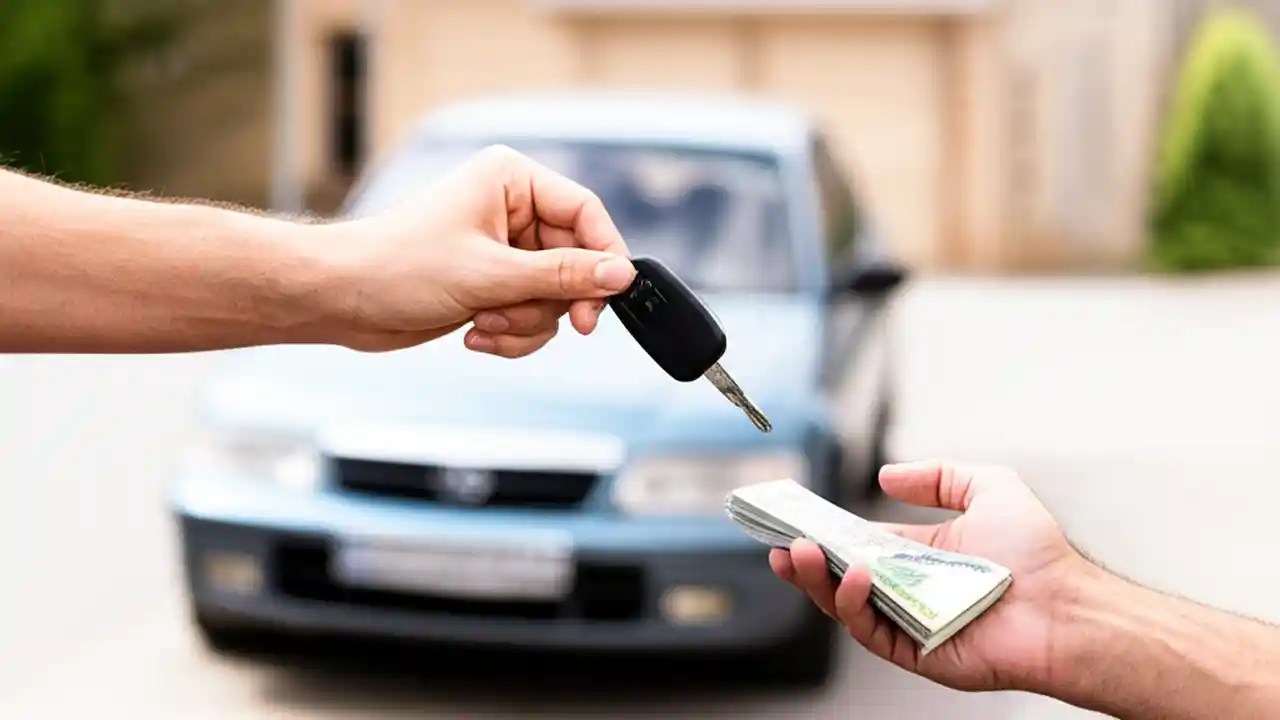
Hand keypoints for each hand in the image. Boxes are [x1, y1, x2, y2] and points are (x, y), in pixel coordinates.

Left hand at [320, 145, 634, 354]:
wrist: (340, 299)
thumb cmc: (397, 267)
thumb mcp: (490, 275)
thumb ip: (561, 276)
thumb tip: (621, 276)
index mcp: (511, 180)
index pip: (585, 212)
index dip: (604, 257)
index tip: (608, 299)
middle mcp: (512, 209)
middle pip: (575, 261)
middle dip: (552, 300)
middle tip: (552, 325)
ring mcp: (503, 250)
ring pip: (554, 296)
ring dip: (526, 322)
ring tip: (485, 325)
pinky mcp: (492, 285)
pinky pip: (531, 315)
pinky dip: (511, 334)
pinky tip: (475, 336)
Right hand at [770, 460, 1086, 691]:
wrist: (1067, 607)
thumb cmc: (1040, 555)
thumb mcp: (991, 487)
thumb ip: (940, 474)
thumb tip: (888, 476)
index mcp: (922, 554)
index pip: (860, 543)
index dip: (826, 532)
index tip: (797, 517)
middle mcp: (912, 588)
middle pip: (842, 574)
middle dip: (806, 557)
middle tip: (781, 537)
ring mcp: (911, 621)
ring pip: (847, 604)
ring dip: (817, 579)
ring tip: (799, 553)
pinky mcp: (915, 652)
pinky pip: (872, 631)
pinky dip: (855, 604)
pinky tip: (854, 576)